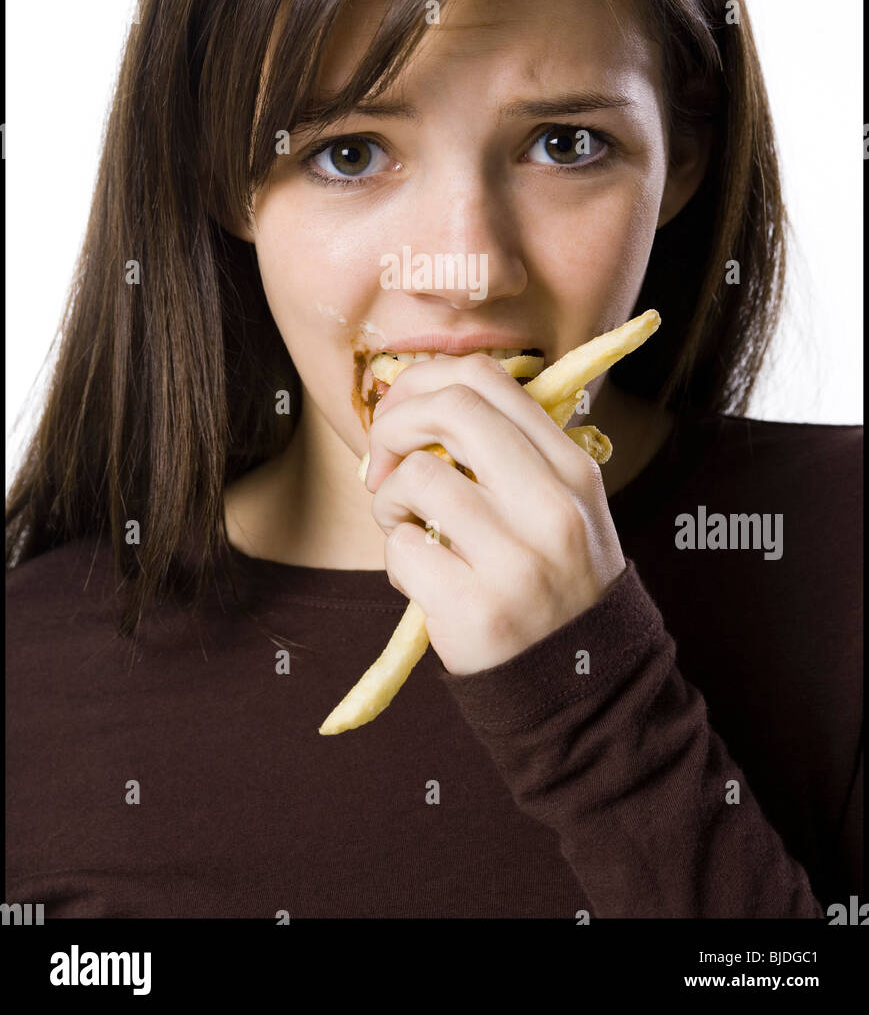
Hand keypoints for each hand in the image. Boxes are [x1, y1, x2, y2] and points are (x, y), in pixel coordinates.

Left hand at [364, 353, 626, 674]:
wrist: (585, 686)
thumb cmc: (555, 583)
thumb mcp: (562, 507)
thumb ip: (510, 453)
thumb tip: (418, 402)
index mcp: (572, 470)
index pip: (488, 378)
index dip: (425, 383)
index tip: (404, 416)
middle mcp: (552, 507)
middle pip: (450, 409)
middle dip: (394, 425)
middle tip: (383, 463)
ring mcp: (517, 560)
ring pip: (416, 477)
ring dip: (388, 499)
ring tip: (406, 526)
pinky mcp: (477, 609)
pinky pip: (403, 548)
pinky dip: (396, 556)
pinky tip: (421, 577)